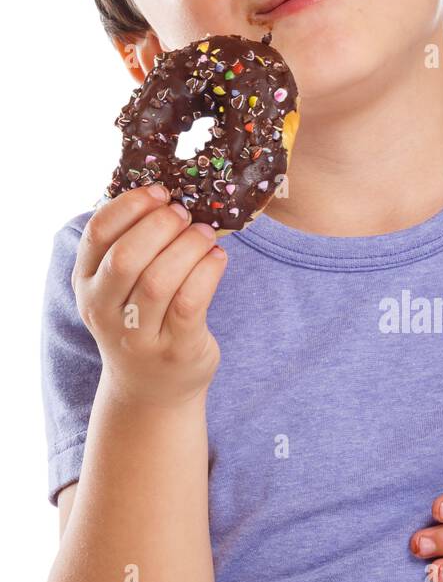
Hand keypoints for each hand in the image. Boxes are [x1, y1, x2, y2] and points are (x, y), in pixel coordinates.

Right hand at [72, 183, 228, 407]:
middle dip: (160, 226)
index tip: (159, 192)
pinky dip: (207, 273)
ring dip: (188, 247)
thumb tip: (167, 196)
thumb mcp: (118, 288)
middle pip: (126, 257)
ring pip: (159, 280)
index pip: (97, 234)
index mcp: (86, 284)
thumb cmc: (139, 321)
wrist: (152, 389)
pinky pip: (190, 303)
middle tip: (184, 214)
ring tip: (205, 234)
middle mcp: (104, 311)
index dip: (129, 205)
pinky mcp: (175, 349)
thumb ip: (130, 246)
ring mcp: (138, 335)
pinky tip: (217, 259)